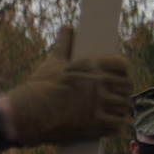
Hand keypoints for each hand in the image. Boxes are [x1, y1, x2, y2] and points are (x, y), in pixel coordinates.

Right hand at [0, 53, 133, 147]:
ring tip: (108, 114)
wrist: (27, 114)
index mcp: (92, 66)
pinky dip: (114, 127)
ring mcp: (100, 104)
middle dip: (121, 93)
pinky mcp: (98, 124)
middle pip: (127, 87)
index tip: (116, 80)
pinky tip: (105, 126)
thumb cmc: (38, 88)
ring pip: (124, 107)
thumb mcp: (52, 63)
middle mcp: (100, 84)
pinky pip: (118, 125)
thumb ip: (64, 44)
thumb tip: (67, 27)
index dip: (122, 73)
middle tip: (112, 100)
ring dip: (119, 111)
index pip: (122, 65)